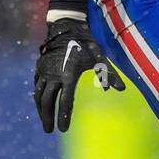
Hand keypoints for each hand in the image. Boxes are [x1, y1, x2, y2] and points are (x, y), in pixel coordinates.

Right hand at [34, 18, 123, 133]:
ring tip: (45, 123)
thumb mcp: (99, 57)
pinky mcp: (39, 68)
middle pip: (47, 101)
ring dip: (40, 110)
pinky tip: (41, 106)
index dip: (63, 116)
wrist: (66, 27)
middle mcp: (53, 74)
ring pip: (39, 95)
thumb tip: (122, 89)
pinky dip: (37, 98)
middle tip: (49, 131)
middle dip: (48, 117)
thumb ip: (109, 74)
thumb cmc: (85, 44)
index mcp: (68, 74)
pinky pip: (36, 87)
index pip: (65, 100)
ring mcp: (44, 71)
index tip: (63, 129)